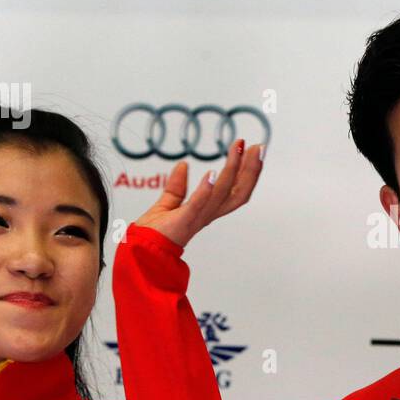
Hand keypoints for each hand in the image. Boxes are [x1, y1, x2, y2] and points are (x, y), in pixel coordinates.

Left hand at [133, 139, 263, 248]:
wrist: (141, 251)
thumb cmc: (155, 233)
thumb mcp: (167, 203)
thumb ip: (177, 186)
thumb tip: (183, 165)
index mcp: (207, 210)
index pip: (235, 191)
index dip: (247, 172)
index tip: (251, 150)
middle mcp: (208, 214)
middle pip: (238, 193)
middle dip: (250, 170)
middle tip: (258, 147)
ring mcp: (197, 218)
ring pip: (222, 193)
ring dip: (232, 169)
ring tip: (238, 149)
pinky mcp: (182, 221)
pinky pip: (197, 205)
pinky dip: (205, 190)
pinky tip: (211, 173)